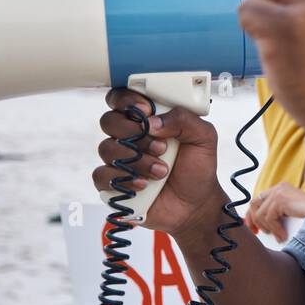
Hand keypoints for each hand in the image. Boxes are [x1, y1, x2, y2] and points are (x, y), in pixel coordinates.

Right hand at [92, 88, 223, 235]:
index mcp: (148, 119)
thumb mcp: (204, 138)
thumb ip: (185, 120)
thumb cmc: (198, 168)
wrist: (195, 206)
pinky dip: (122, 178)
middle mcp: (129, 136)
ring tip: (161, 171)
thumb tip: (154, 121)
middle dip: (133, 132)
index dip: (127, 99)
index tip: (146, 110)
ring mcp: (119, 159)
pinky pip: (101, 175)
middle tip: (161, 147)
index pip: (122, 98)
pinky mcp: (113, 182)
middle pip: (109, 120)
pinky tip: (143, 184)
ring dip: (136, 159)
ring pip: (106, 148)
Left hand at [246, 182, 304, 242]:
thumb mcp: (288, 213)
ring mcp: (279, 192)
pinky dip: (275, 230)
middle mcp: (278, 187)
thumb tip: (257, 224)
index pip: (258, 199)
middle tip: (257, 233)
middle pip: (254, 203)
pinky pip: (269, 218)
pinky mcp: (280, 199)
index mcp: (280, 188)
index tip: (253, 228)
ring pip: (260, 214)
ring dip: (269, 229)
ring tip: (279, 236)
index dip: (252, 215)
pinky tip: (283, 235)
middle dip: (252, 220)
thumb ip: (275, 214)